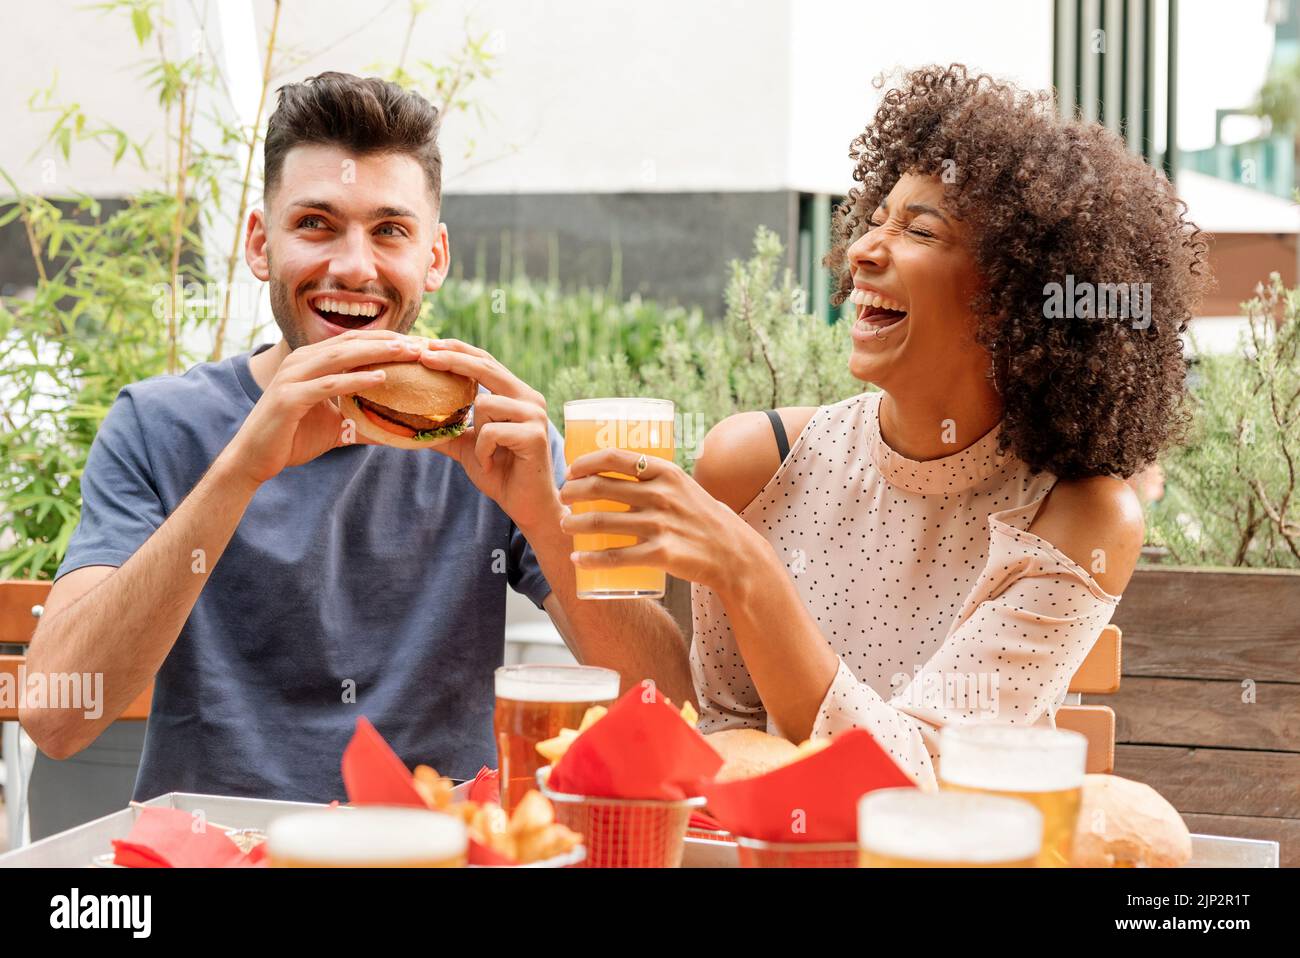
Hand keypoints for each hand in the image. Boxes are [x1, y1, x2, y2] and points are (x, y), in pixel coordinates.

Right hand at [225, 330, 425, 484]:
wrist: (254, 459)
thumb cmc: (293, 438)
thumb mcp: (334, 424)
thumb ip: (360, 417)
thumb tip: (394, 428)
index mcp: (311, 362)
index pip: (354, 343)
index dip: (386, 341)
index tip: (417, 345)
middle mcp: (301, 361)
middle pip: (351, 343)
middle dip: (387, 341)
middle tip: (421, 343)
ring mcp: (293, 377)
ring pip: (340, 357)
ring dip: (376, 353)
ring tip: (407, 352)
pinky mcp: (289, 397)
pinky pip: (328, 385)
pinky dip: (355, 379)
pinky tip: (380, 378)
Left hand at [417, 339, 560, 530]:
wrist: (526, 505)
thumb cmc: (500, 473)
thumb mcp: (467, 446)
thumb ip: (447, 429)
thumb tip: (409, 422)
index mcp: (517, 394)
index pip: (486, 362)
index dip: (458, 351)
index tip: (430, 345)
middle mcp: (530, 398)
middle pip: (486, 367)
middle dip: (452, 360)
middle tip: (423, 356)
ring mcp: (535, 415)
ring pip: (485, 404)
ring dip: (475, 432)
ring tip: (486, 453)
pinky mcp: (534, 435)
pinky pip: (491, 432)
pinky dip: (483, 450)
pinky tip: (492, 464)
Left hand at [558, 448, 765, 592]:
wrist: (734, 554)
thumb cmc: (703, 518)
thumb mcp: (684, 487)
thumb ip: (655, 479)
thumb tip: (616, 472)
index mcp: (665, 472)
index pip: (614, 458)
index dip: (584, 463)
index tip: (570, 471)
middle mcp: (661, 495)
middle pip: (601, 487)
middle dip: (572, 492)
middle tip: (562, 499)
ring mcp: (661, 525)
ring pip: (602, 522)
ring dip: (574, 524)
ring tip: (563, 525)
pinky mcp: (661, 554)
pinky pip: (616, 557)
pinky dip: (591, 559)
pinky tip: (576, 559)